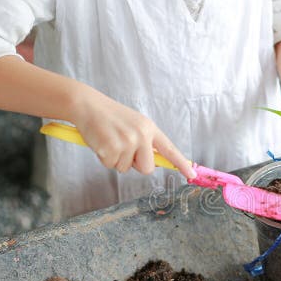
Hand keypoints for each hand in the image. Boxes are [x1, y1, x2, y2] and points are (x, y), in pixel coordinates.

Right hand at [68, 85, 194, 178]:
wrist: (88, 106)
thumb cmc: (111, 118)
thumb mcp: (135, 125)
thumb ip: (146, 142)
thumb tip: (153, 163)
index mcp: (150, 128)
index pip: (169, 149)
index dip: (181, 164)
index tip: (192, 175)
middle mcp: (141, 135)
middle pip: (147, 168)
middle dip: (135, 165)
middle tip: (122, 148)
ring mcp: (126, 142)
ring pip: (125, 168)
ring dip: (116, 159)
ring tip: (109, 141)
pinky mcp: (111, 149)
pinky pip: (110, 166)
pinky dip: (104, 158)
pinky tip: (101, 142)